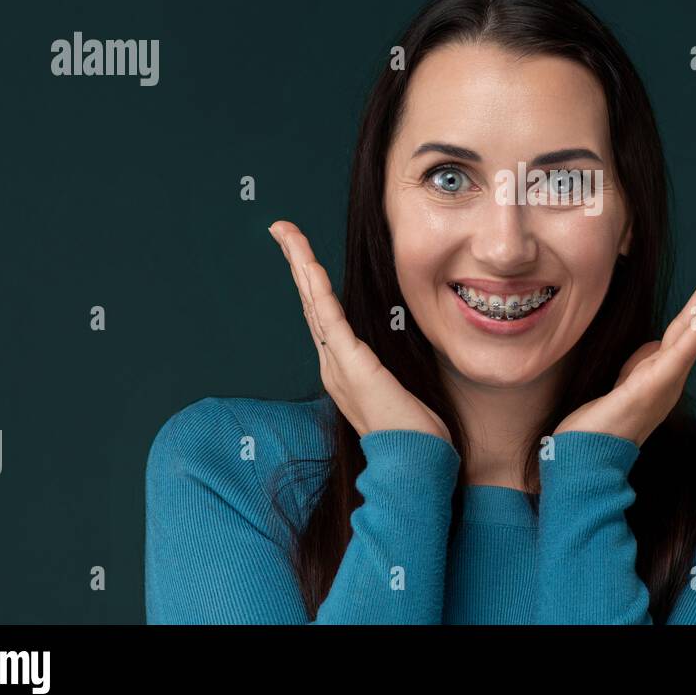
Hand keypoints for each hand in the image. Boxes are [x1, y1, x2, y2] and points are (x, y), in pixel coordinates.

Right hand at [268, 220, 451, 442]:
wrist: (413, 465)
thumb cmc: (414, 436)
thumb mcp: (398, 394)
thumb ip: (389, 374)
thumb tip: (393, 363)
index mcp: (343, 368)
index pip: (323, 314)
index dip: (311, 282)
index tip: (303, 255)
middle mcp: (333, 364)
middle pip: (310, 302)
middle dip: (296, 262)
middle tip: (281, 229)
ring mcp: (338, 364)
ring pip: (314, 304)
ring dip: (300, 265)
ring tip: (286, 234)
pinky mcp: (352, 366)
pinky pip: (330, 320)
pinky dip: (318, 291)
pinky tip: (309, 266)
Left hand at [554, 245, 695, 446]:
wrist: (589, 460)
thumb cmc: (604, 424)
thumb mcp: (624, 381)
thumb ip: (642, 361)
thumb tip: (654, 344)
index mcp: (664, 366)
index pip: (691, 319)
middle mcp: (672, 370)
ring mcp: (665, 379)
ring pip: (694, 327)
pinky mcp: (652, 387)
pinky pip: (680, 353)